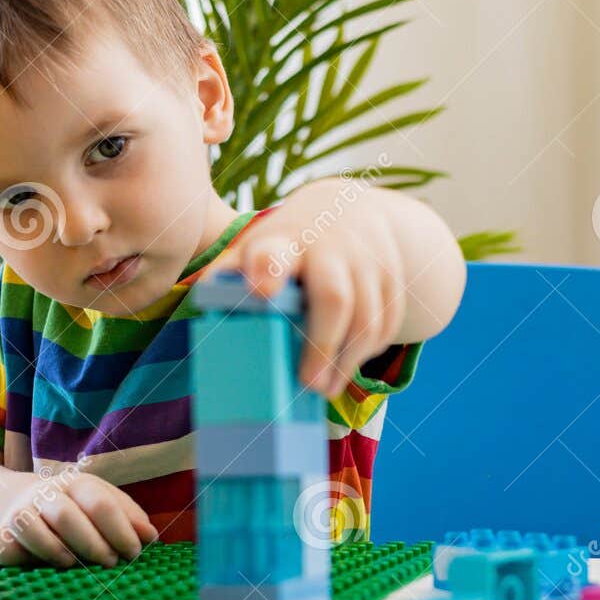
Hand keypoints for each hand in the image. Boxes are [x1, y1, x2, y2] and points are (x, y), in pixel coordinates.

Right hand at [0, 466, 157, 567]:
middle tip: (114, 562)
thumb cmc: (67, 514)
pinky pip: (27, 540)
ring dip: (80, 546)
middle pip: (79, 512)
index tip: (136, 551)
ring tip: (93, 563)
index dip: (123, 529)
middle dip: (102, 540)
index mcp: (78, 485)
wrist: (8, 507)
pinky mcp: (5, 529)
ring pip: (56, 521)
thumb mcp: (97, 510)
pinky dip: (50, 552)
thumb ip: (125, 519)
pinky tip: (64, 562)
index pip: (103, 502)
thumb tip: (151, 536)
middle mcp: (50, 492)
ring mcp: (25, 509)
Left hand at [234, 182, 408, 397]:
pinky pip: (388, 323)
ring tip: (328, 389)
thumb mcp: (255, 247)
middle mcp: (329, 247)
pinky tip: (349, 365)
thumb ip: (229, 275)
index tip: (261, 292)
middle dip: (322, 347)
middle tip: (310, 386)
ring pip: (367, 319)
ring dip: (349, 362)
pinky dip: (370, 351)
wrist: (346, 210)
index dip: (268, 270)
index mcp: (283, 241)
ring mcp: (367, 261)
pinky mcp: (393, 277)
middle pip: (334, 299)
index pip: (274, 253)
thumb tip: (206, 306)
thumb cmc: (287, 243)